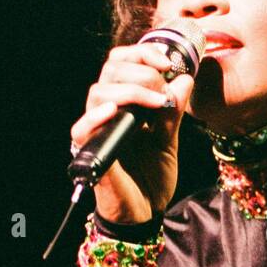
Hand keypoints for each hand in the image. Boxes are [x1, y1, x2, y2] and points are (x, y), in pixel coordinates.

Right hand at [70, 41, 195, 223]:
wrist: (146, 212)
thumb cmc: (152, 175)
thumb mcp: (169, 139)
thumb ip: (173, 111)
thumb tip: (185, 78)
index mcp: (124, 103)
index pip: (121, 63)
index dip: (141, 54)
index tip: (166, 62)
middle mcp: (107, 112)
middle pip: (110, 71)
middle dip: (141, 71)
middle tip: (163, 90)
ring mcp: (98, 131)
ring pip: (98, 93)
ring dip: (130, 91)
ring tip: (155, 103)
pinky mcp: (91, 153)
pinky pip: (82, 129)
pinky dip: (96, 117)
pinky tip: (115, 112)